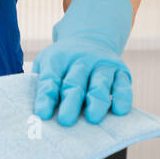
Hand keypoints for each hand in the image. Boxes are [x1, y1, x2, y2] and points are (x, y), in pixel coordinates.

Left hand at [30, 0, 133, 125]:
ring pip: (99, 83)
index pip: (50, 79)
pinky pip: (123, 85)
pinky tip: (120, 110)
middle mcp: (81, 60)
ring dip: (96, 101)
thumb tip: (36, 115)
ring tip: (92, 118)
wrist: (91, 38)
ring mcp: (102, 64)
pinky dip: (122, 98)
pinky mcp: (121, 71)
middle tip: (65, 120)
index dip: (46, 97)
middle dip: (70, 102)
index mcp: (58, 59)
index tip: (42, 115)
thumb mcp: (47, 64)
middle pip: (75, 83)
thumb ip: (40, 84)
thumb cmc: (64, 63)